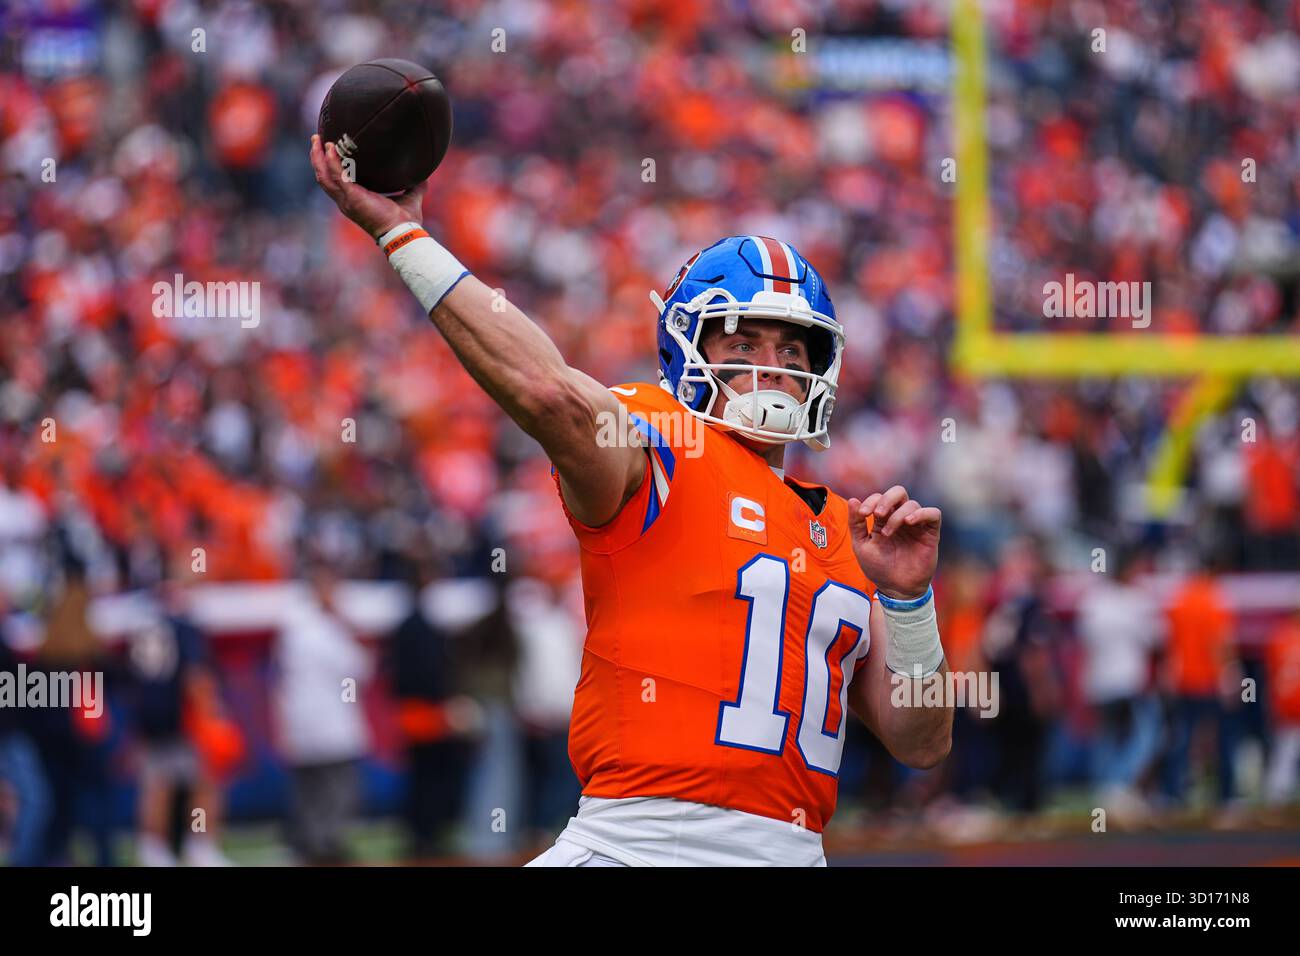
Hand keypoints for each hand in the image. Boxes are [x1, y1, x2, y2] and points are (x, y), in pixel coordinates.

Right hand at [309, 133, 425, 239]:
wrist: (403, 233)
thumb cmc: (405, 222)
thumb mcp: (410, 198)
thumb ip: (415, 187)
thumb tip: (425, 176)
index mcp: (355, 200)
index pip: (335, 182)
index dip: (329, 166)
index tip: (328, 150)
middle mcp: (346, 201)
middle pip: (323, 177)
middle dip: (317, 158)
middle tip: (316, 139)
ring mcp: (347, 200)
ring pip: (323, 176)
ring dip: (318, 157)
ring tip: (317, 140)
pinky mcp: (352, 197)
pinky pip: (336, 176)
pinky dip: (332, 161)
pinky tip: (331, 148)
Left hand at [847, 485, 940, 599]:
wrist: (895, 589)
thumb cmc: (878, 568)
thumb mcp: (861, 545)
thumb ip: (856, 524)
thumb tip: (853, 500)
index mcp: (884, 519)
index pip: (879, 498)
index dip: (871, 501)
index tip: (863, 514)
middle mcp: (900, 518)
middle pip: (899, 492)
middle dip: (887, 499)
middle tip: (877, 514)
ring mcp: (916, 525)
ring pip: (912, 504)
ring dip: (897, 515)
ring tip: (888, 533)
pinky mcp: (930, 533)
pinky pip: (933, 514)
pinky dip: (922, 513)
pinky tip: (909, 522)